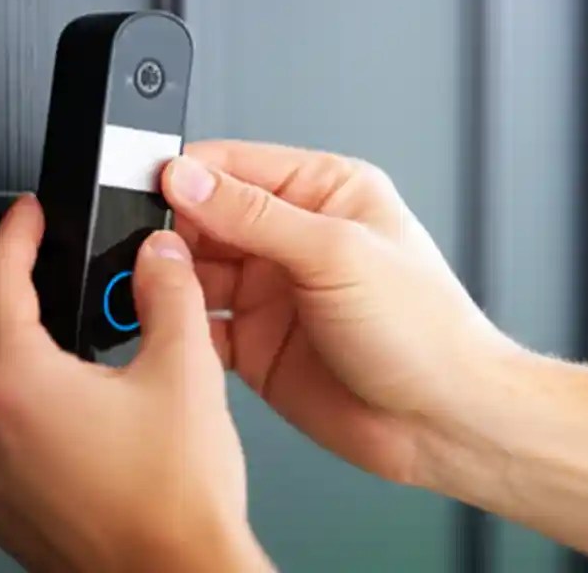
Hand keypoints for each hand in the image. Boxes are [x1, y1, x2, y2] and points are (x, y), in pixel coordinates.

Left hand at [0, 195, 268, 572]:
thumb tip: (158, 258)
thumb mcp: (184, 373)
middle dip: (4, 278)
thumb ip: (168, 293)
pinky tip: (51, 387)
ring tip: (53, 317)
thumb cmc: (172, 506)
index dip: (16, 231)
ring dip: (1, 333)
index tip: (31, 214)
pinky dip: (3, 389)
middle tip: (41, 255)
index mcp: (13, 384)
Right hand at [163, 141, 524, 486]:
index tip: (148, 188)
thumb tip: (188, 179)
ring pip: (196, 271)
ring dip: (170, 278)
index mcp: (323, 191)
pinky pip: (199, 326)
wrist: (442, 422)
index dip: (188, 175)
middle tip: (145, 247)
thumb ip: (256, 216)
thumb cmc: (425, 331)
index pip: (235, 165)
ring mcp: (273, 291)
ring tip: (151, 286)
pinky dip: (178, 326)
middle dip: (171, 230)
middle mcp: (294, 237)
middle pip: (206, 216)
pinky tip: (169, 326)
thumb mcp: (337, 254)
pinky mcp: (256, 344)